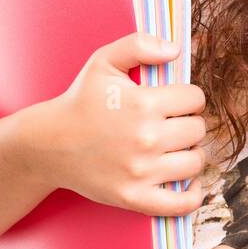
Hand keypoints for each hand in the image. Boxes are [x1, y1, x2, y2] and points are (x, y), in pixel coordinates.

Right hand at [27, 30, 206, 215]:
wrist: (50, 143)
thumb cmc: (80, 101)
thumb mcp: (104, 61)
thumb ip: (140, 44)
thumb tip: (175, 49)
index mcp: (143, 104)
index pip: (195, 99)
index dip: (189, 97)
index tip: (176, 101)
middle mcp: (146, 139)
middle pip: (198, 129)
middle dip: (188, 123)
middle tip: (171, 123)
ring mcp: (141, 172)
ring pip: (196, 161)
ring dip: (190, 153)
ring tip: (174, 148)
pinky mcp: (134, 198)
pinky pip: (180, 204)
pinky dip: (192, 196)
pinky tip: (189, 184)